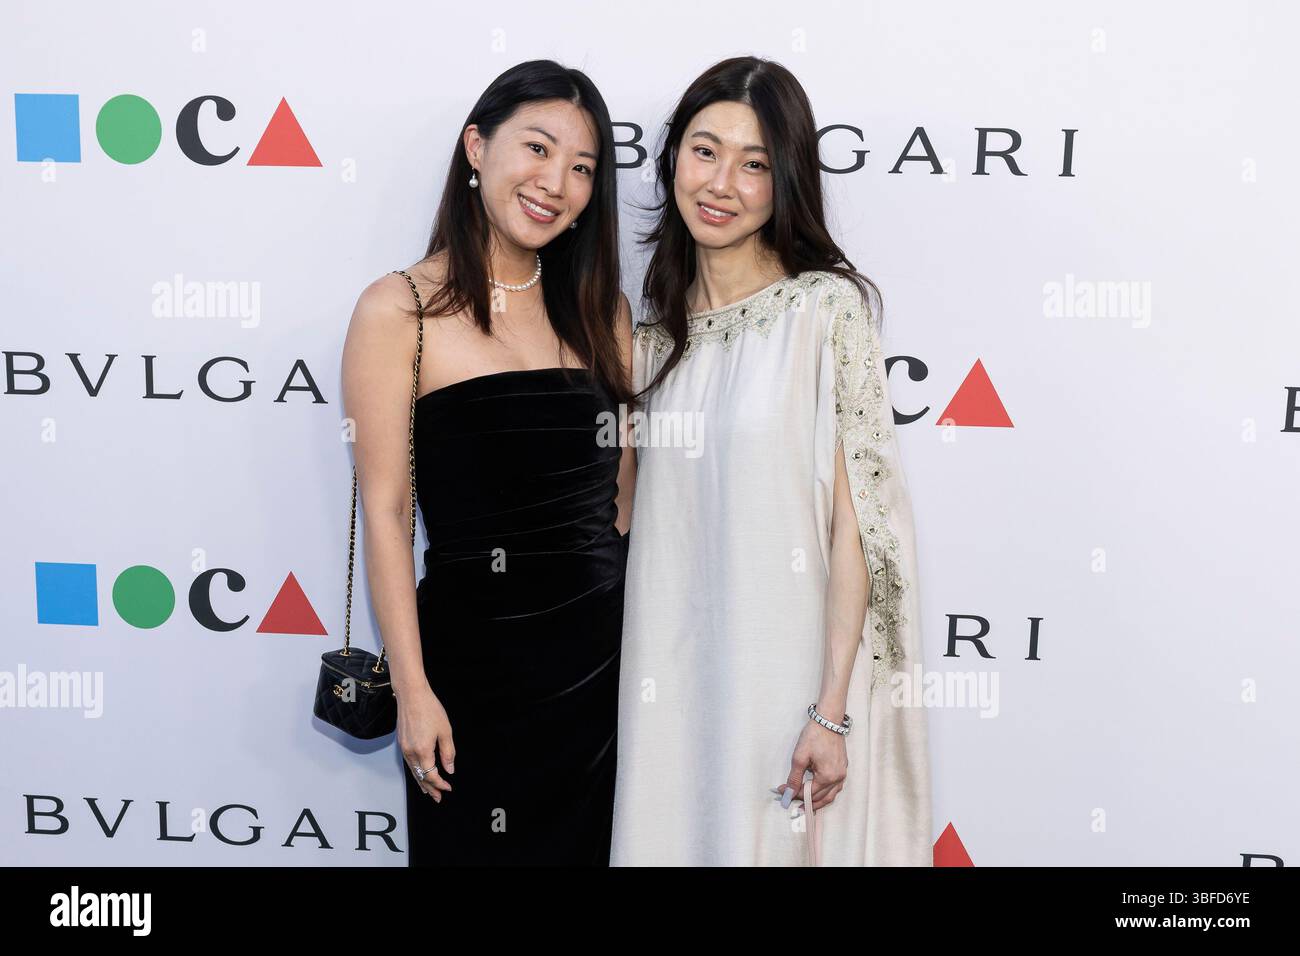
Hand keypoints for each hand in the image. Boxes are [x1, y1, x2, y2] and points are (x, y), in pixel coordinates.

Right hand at [396, 684, 454, 802]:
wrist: (411, 696)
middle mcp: (411, 753)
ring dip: (421, 783)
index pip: (432, 775)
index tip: (448, 788)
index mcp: (423, 751)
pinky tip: (419, 773)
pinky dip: (415, 772)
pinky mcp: (402, 743)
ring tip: (428, 792)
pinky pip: (409, 764)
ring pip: (413, 772)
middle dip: (430, 789)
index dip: (440, 784)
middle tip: (438, 798)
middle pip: (420, 777)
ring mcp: (404, 749)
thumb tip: (449, 770)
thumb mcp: (445, 731)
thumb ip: (448, 753)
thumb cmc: (429, 710)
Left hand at [778, 717, 847, 812]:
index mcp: (827, 777)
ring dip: (817, 801)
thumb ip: (794, 778)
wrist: (828, 721)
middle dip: (804, 800)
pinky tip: (818, 792)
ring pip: (830, 796)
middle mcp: (838, 778)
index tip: (782, 791)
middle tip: (791, 800)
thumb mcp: (799, 757)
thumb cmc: (814, 736)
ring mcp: (842, 774)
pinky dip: (826, 793)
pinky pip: (835, 787)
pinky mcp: (843, 768)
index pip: (809, 794)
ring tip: (804, 803)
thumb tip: (788, 792)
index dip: (794, 794)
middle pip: (820, 797)